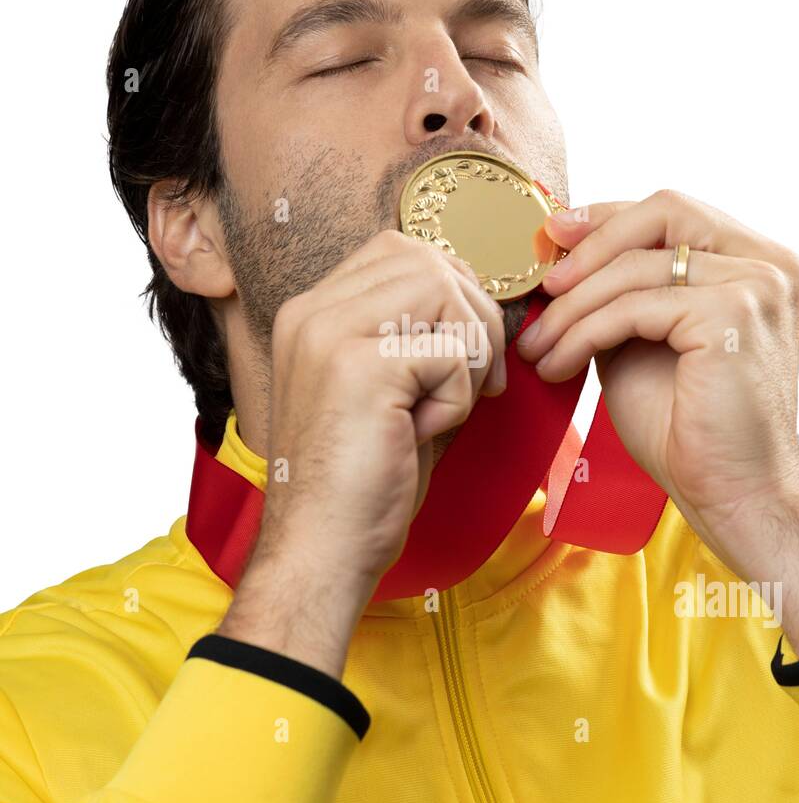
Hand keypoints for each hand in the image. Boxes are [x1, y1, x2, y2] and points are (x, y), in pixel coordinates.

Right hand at [239, 229, 505, 630]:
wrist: (321, 552)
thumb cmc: (360, 482)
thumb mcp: (386, 392)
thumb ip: (417, 338)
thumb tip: (484, 305)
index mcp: (311, 313)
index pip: (400, 251)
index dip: (453, 293)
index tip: (465, 355)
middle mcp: (312, 311)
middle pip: (428, 261)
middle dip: (474, 318)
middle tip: (477, 382)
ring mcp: (329, 334)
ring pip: (445, 292)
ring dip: (467, 355)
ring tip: (439, 409)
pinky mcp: (359, 367)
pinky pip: (452, 352)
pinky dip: (458, 398)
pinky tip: (421, 433)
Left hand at [516, 188, 798, 547]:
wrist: (731, 493)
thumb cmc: (689, 427)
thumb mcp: (645, 340)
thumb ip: (621, 292)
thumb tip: (559, 252)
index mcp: (755, 261)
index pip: (673, 211)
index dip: (606, 218)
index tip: (551, 237)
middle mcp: (767, 263)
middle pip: (662, 211)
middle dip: (589, 246)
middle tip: (541, 287)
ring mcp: (755, 285)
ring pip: (636, 266)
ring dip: (572, 307)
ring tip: (538, 347)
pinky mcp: (731, 316)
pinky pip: (633, 307)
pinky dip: (584, 333)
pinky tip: (558, 364)